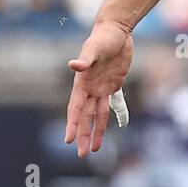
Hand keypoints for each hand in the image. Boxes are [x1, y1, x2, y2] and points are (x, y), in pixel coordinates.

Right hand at [65, 20, 133, 156]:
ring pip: (98, 115)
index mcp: (82, 83)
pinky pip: (114, 104)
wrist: (116, 31)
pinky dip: (116, 115)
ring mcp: (102, 88)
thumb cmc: (103, 37)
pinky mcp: (114, 85)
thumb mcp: (94, 47)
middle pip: (85, 118)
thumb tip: (73, 64)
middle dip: (84, 136)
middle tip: (82, 155)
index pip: (75, 109)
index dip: (73, 125)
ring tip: (96, 149)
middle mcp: (90, 89)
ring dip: (96, 131)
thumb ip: (85, 58)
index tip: (69, 140)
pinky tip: (119, 126)